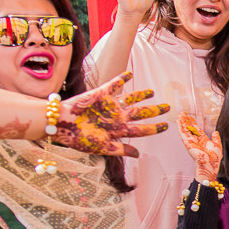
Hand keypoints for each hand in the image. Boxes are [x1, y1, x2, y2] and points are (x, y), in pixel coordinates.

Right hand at [55, 70, 169, 158]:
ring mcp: (110, 105)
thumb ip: (120, 150)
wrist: (60, 123)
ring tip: (152, 91)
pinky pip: (115, 84)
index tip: (167, 126)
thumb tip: (138, 154)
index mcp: (118, 131)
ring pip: (131, 99)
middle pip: (141, 113)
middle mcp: (117, 117)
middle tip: (168, 107)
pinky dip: (122, 78)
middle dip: (155, 110)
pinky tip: (130, 73)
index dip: (155, 128)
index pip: (142, 129)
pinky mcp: (101, 93)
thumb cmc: (79, 138)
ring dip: (142, 95)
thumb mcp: (101, 148)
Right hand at [178, 111, 222, 180]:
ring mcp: (191, 141)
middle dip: (186, 120)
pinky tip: (178, 121)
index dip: (193, 123)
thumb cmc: (214, 158)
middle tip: (182, 113)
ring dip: (182, 122)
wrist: (210, 164)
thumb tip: (215, 132)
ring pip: (185, 129)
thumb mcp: (217, 145)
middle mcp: (196, 140)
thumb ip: (216, 138)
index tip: (190, 117)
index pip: (196, 129)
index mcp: (203, 140)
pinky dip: (180, 126)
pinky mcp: (187, 142)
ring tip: (180, 115)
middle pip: (189, 128)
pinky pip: (183, 133)